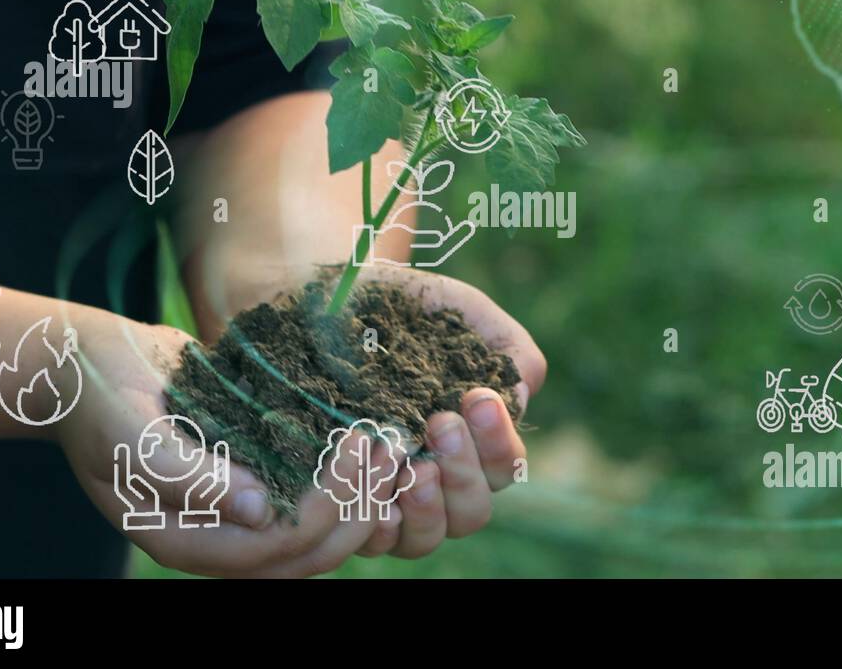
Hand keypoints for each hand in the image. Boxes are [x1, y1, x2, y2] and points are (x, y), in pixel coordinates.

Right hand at [55, 313, 418, 576]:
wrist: (88, 364)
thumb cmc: (100, 396)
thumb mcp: (129, 434)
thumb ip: (187, 476)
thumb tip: (257, 511)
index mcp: (185, 539)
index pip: (276, 547)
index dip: (327, 504)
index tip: (355, 442)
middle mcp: (218, 537)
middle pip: (310, 552)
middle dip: (359, 505)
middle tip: (390, 446)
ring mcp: (239, 511)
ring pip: (318, 533)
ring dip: (363, 497)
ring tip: (393, 444)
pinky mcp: (255, 478)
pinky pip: (310, 497)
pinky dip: (346, 479)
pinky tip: (373, 440)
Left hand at [343, 266, 545, 559]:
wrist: (319, 299)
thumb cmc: (398, 308)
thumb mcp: (460, 312)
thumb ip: (507, 348)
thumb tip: (521, 399)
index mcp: (470, 440)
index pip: (503, 466)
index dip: (498, 441)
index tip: (476, 398)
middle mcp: (435, 478)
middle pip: (472, 512)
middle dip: (464, 471)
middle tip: (441, 424)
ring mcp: (389, 498)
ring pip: (427, 538)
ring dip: (429, 508)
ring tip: (414, 468)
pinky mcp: (344, 506)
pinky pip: (370, 542)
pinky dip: (379, 525)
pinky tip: (374, 494)